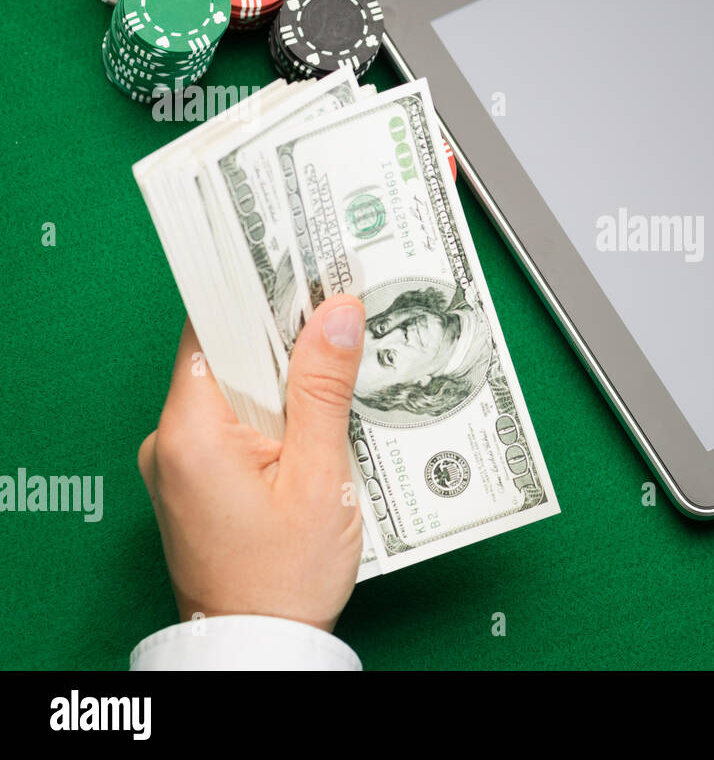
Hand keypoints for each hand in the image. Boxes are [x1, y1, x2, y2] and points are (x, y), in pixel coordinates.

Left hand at [138, 295, 366, 631]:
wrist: (259, 647)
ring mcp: (179, 460)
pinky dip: (275, 414)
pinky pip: (235, 421)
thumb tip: (336, 313)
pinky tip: (317, 427)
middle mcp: (171, 439)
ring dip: (286, 379)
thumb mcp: (321, 477)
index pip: (212, 325)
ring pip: (236, 388)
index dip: (257, 291)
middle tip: (343, 321)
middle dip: (286, 337)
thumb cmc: (283, 578)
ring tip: (340, 382)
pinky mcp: (195, 477)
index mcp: (191, 431)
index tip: (301, 265)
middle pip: (228, 354)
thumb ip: (323, 388)